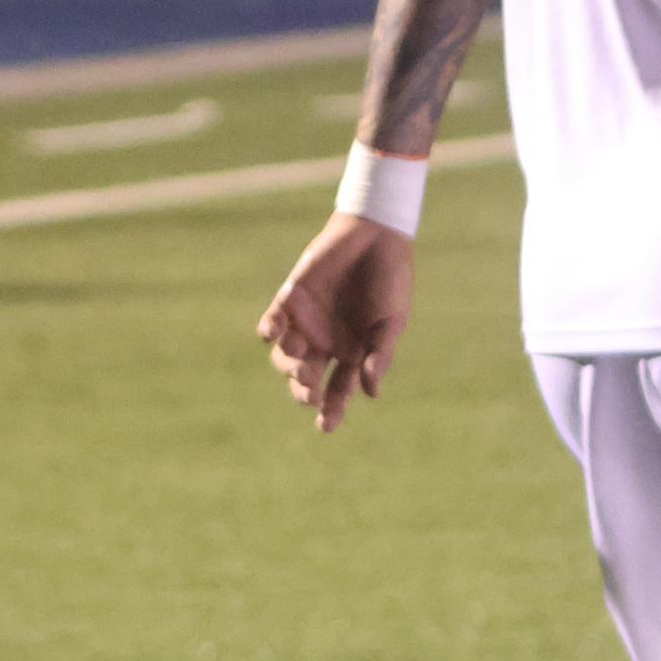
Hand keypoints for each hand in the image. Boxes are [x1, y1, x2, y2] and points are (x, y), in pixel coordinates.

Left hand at [256, 214, 417, 432]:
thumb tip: (370, 393)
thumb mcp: (391, 321)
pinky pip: (273, 323)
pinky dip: (269, 331)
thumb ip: (379, 354)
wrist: (376, 235)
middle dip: (304, 391)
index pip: (337, 390)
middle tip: (311, 392)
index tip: (325, 425)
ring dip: (289, 366)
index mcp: (352, 353)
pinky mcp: (291, 299)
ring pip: (285, 357)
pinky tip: (273, 334)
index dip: (331, 410)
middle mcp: (325, 343)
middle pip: (306, 380)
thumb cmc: (390, 279)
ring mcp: (306, 323)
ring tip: (302, 364)